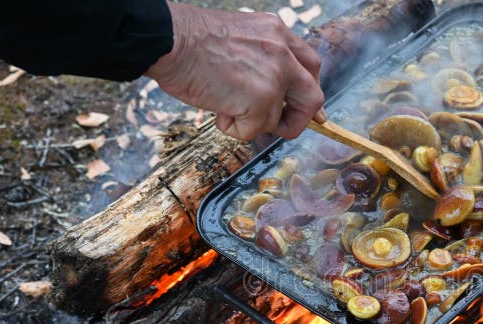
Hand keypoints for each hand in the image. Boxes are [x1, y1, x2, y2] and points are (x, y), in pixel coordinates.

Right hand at [146, 3, 324, 140]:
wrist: (169, 40)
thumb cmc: (190, 40)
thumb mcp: (241, 38)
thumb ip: (263, 59)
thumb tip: (270, 91)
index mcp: (278, 33)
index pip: (310, 66)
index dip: (310, 90)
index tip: (312, 111)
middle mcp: (283, 54)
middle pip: (313, 97)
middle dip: (301, 119)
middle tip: (283, 128)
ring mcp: (275, 78)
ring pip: (276, 120)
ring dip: (250, 121)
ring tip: (223, 103)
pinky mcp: (261, 101)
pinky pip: (253, 132)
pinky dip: (233, 129)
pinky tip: (217, 109)